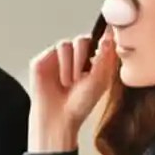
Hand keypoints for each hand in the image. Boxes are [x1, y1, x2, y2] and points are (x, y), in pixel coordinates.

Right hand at [27, 30, 117, 151]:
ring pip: (67, 44)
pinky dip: (61, 64)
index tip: (106, 40)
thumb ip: (105, 57)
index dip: (102, 38)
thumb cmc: (79, 104)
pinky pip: (55, 49)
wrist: (58, 118)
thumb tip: (109, 36)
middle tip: (82, 75)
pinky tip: (61, 80)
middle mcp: (76, 57)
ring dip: (70, 64)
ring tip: (69, 82)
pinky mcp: (45, 59)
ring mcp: (59, 57)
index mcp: (94, 60)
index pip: (99, 40)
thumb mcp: (99, 80)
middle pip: (83, 39)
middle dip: (83, 57)